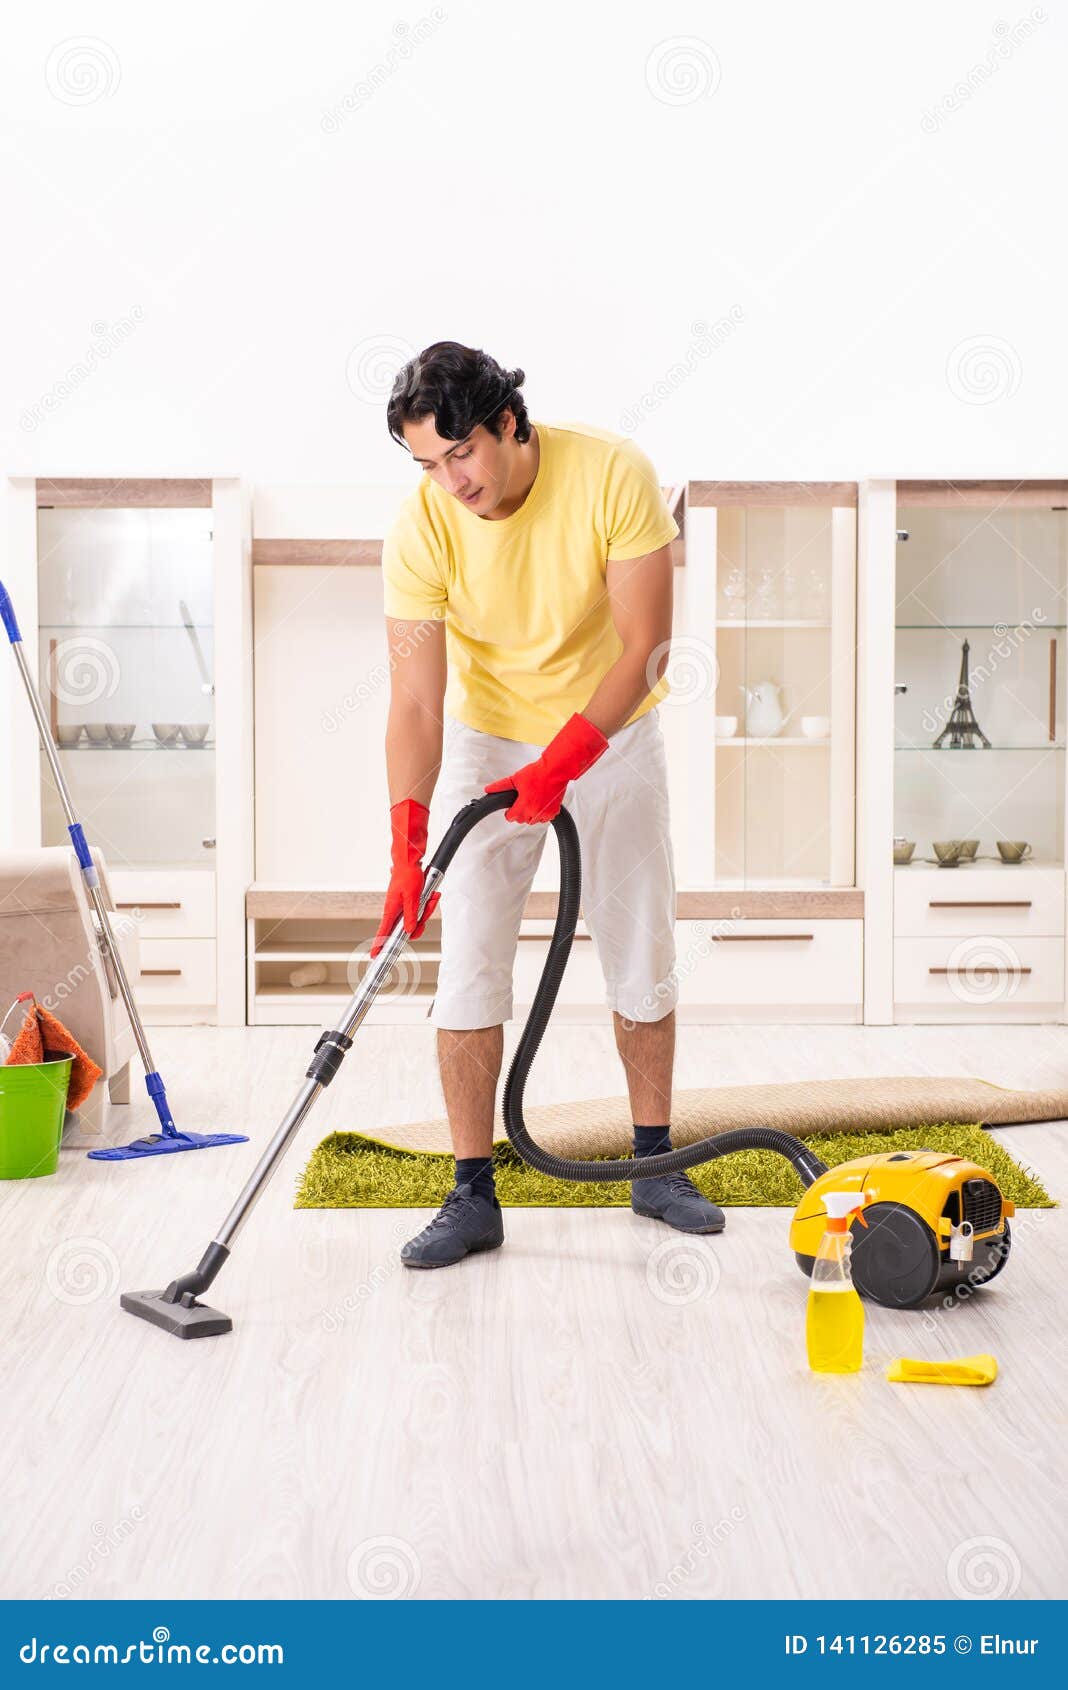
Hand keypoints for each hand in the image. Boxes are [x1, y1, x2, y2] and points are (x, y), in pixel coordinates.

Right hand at [370, 799, 439, 956]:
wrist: (409, 860)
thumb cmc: (408, 875)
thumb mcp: (413, 898)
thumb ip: (411, 916)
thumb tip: (409, 931)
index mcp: (391, 910)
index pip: (383, 932)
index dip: (379, 945)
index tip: (374, 956)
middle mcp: (394, 910)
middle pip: (408, 927)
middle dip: (421, 919)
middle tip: (428, 904)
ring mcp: (401, 906)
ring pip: (416, 918)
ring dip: (426, 908)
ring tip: (431, 895)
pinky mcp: (407, 902)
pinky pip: (419, 909)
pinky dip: (427, 903)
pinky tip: (432, 895)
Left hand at [484, 712, 608, 824]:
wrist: (555, 771)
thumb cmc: (538, 773)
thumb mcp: (515, 778)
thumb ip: (501, 786)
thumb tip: (488, 789)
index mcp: (524, 805)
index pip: (511, 818)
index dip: (509, 812)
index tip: (510, 809)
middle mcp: (535, 811)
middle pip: (522, 820)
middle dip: (520, 813)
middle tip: (522, 802)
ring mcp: (545, 813)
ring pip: (533, 821)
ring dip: (531, 814)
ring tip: (532, 802)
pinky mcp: (554, 811)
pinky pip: (545, 818)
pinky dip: (542, 813)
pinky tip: (541, 804)